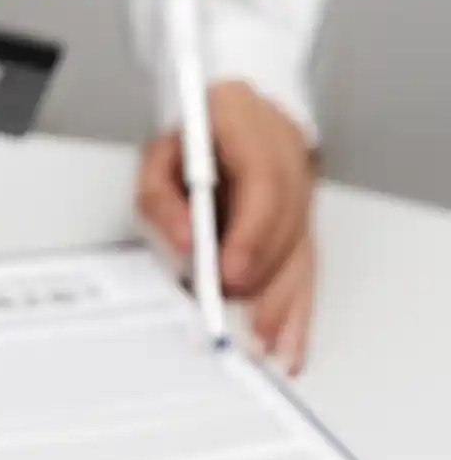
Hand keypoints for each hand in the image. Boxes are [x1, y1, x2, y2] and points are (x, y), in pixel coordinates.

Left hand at [137, 80, 317, 371]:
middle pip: (288, 216)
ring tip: (264, 342)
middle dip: (261, 271)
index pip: (264, 180)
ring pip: (302, 245)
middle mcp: (284, 145)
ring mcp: (301, 178)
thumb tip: (187, 241)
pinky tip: (290, 343)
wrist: (212, 117)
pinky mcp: (302, 213)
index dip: (251, 231)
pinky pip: (305, 262)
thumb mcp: (153, 159)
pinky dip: (296, 306)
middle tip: (234, 307)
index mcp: (246, 117)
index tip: (229, 270)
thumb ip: (161, 198)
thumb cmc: (183, 140)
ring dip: (283, 300)